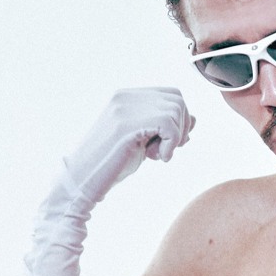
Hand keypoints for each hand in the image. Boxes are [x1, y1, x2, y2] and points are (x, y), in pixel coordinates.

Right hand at [20, 88, 193, 275]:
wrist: (81, 181)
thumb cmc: (111, 165)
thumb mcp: (143, 141)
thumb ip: (164, 127)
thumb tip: (194, 119)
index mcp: (126, 97)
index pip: (171, 94)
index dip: (180, 119)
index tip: (170, 143)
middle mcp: (125, 97)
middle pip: (177, 100)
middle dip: (181, 127)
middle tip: (166, 150)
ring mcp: (125, 108)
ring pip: (175, 110)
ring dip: (175, 137)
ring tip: (156, 155)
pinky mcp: (127, 124)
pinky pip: (168, 124)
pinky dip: (171, 145)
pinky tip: (156, 158)